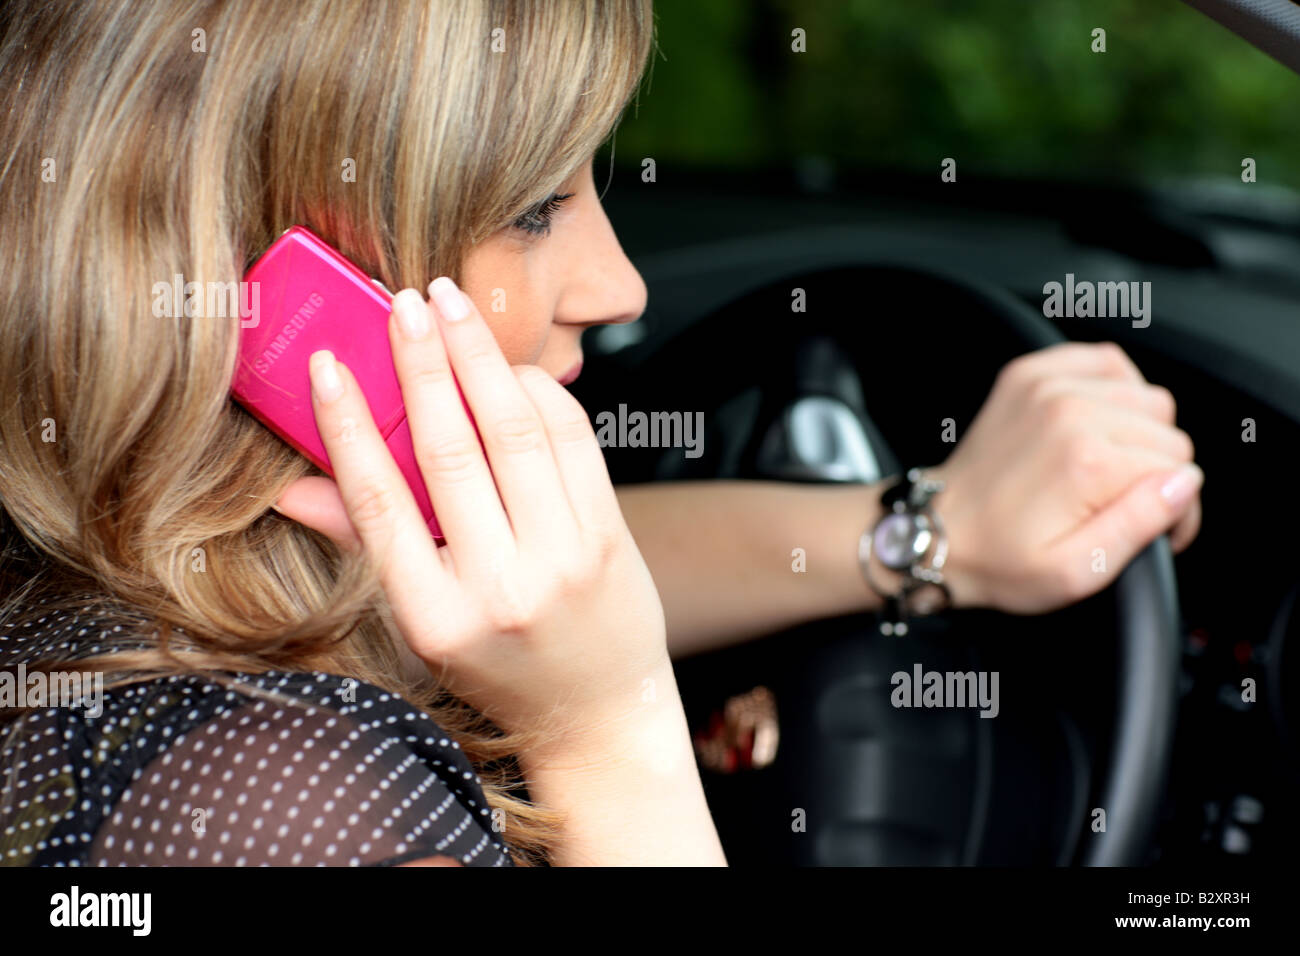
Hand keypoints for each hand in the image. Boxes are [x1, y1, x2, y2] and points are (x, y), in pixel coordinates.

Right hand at [273, 279, 670, 745]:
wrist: (598, 712)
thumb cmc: (501, 669)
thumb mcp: (422, 628)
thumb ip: (366, 550)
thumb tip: (293, 489)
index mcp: (435, 616)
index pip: (380, 502)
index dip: (348, 426)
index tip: (328, 365)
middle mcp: (501, 587)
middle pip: (451, 451)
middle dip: (423, 365)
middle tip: (403, 304)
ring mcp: (563, 559)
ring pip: (515, 432)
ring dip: (481, 358)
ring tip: (453, 307)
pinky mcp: (609, 536)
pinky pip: (571, 441)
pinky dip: (539, 392)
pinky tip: (510, 364)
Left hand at [931, 341, 1201, 614]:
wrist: (937, 532)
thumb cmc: (1000, 560)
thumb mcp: (1076, 571)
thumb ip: (1140, 524)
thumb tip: (1183, 483)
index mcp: (1087, 460)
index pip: (1181, 471)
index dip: (1174, 510)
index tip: (1153, 531)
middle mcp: (1070, 412)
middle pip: (1167, 432)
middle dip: (1157, 473)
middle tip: (1122, 505)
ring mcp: (1048, 387)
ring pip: (1146, 398)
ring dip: (1137, 432)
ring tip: (1106, 469)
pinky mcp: (1031, 375)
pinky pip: (1106, 362)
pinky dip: (1113, 389)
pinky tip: (1097, 426)